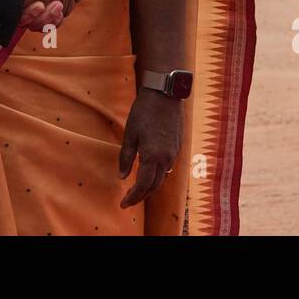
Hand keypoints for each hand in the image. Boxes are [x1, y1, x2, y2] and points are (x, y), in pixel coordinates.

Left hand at [119, 89, 182, 207]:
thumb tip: (121, 176)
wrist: (166, 94)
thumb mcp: (130, 133)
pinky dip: (157, 175)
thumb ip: (126, 157)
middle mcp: (166, 159)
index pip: (143, 186)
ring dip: (150, 186)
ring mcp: (174, 153)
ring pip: (162, 178)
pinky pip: (167, 168)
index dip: (133, 197)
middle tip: (128, 200)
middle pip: (154, 186)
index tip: (123, 204)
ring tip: (137, 189)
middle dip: (141, 196)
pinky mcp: (177, 147)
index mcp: (153, 157)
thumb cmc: (144, 111)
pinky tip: (149, 172)